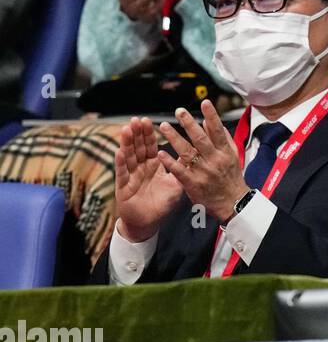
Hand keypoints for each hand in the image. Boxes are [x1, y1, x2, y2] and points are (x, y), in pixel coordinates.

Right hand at [114, 117, 184, 242]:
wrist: (148, 222)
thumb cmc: (162, 203)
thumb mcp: (176, 184)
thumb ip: (182, 169)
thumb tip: (194, 154)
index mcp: (154, 165)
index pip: (151, 146)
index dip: (149, 134)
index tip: (149, 120)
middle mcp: (141, 168)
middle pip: (138, 147)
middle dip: (137, 133)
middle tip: (137, 119)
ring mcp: (131, 175)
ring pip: (128, 156)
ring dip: (127, 143)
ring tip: (127, 129)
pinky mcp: (123, 187)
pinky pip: (122, 173)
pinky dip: (121, 163)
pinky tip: (120, 152)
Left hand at [155, 101, 249, 222]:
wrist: (231, 202)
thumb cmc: (230, 177)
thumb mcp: (231, 155)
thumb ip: (222, 138)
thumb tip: (209, 121)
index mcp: (224, 152)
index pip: (218, 131)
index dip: (212, 116)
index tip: (205, 102)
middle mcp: (214, 160)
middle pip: (200, 139)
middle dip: (189, 124)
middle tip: (179, 111)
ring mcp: (203, 172)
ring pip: (187, 152)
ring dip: (174, 138)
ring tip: (163, 126)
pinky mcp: (193, 183)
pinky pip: (179, 170)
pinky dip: (170, 162)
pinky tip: (160, 153)